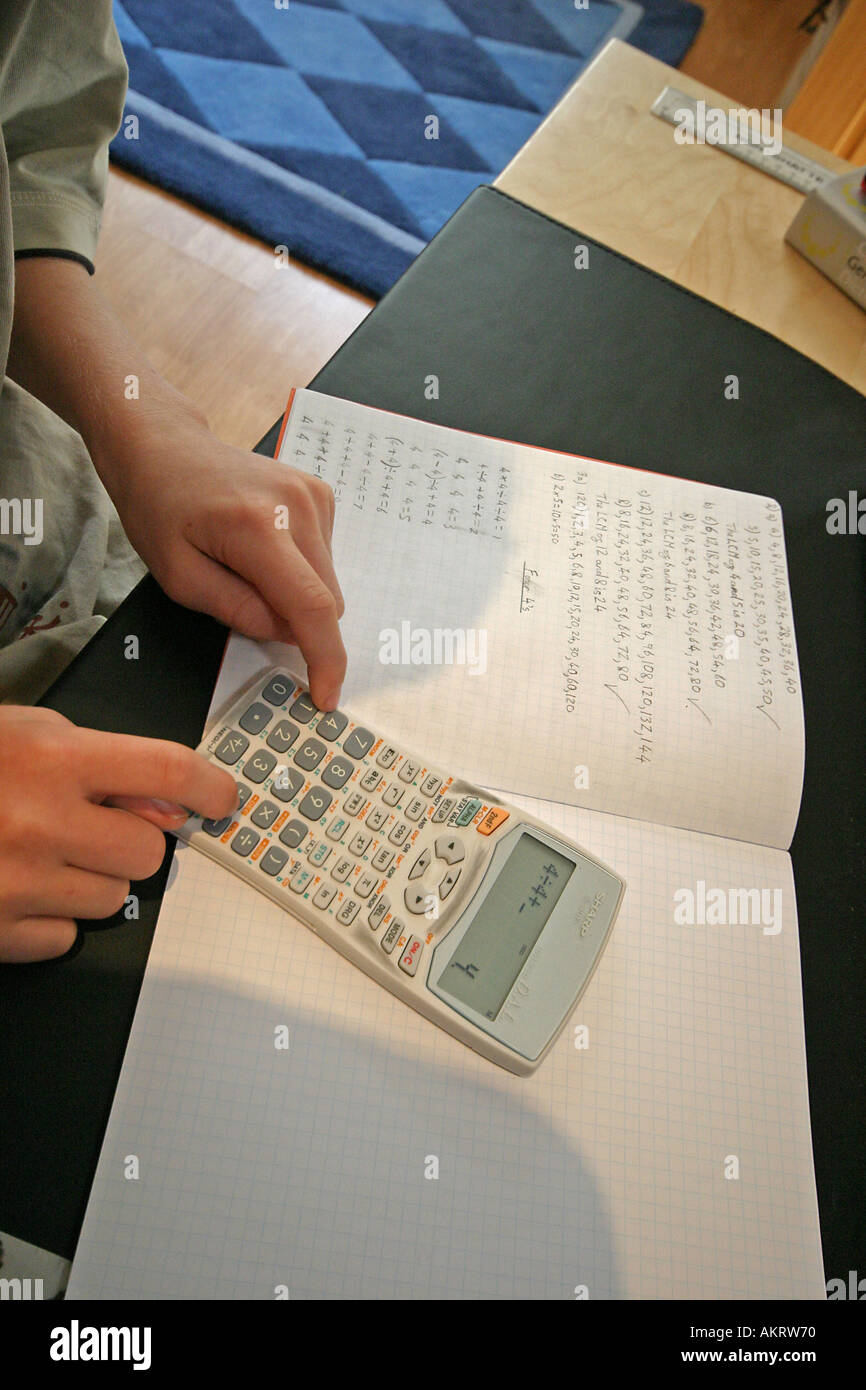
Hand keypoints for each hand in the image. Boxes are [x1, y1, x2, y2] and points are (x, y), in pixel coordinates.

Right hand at [0, 706, 235, 962]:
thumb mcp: (23, 731)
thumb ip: (99, 760)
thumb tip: (168, 802)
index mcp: (50, 759)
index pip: (167, 769)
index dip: (210, 785)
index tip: (226, 797)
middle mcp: (39, 822)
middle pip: (149, 854)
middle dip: (129, 841)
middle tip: (87, 827)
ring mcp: (16, 883)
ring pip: (113, 899)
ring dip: (89, 879)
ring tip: (37, 851)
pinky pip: (64, 937)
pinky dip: (48, 918)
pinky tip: (13, 886)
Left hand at [98, 402, 346, 709]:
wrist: (164, 445)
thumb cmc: (160, 506)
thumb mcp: (178, 577)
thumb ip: (237, 611)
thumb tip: (286, 633)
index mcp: (259, 528)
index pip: (312, 607)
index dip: (325, 659)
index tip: (326, 696)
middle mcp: (298, 506)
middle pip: (326, 600)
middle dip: (294, 622)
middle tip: (241, 601)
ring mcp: (314, 495)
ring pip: (328, 583)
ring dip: (295, 594)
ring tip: (244, 565)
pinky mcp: (320, 494)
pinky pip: (323, 559)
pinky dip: (298, 570)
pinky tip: (261, 549)